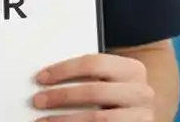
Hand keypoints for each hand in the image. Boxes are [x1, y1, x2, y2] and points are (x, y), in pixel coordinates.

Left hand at [31, 53, 154, 120]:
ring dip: (66, 121)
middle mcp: (141, 92)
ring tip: (44, 121)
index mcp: (133, 70)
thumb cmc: (119, 97)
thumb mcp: (110, 82)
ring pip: (99, 118)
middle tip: (38, 100)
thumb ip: (88, 78)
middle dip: (62, 96)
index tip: (41, 78)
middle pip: (95, 91)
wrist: (139, 117)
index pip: (94, 63)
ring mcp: (141, 116)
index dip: (65, 70)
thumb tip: (48, 79)